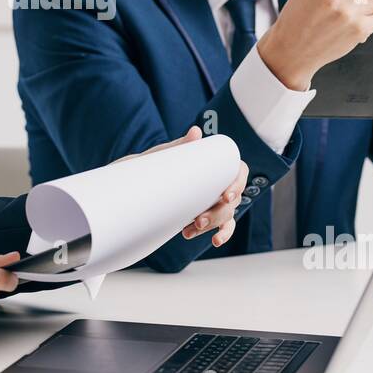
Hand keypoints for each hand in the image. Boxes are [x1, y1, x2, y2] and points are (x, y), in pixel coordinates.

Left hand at [121, 126, 248, 247]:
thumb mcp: (164, 155)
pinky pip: (222, 226)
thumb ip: (180, 145)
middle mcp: (218, 182)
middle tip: (198, 220)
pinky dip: (223, 234)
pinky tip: (215, 241)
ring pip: (227, 214)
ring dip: (214, 224)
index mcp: (215, 163)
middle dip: (218, 213)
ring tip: (191, 229)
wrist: (134, 183)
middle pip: (233, 199)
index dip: (237, 184)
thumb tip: (196, 132)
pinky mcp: (205, 215)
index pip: (238, 171)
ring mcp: (213, 200)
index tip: (226, 196)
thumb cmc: (154, 165)